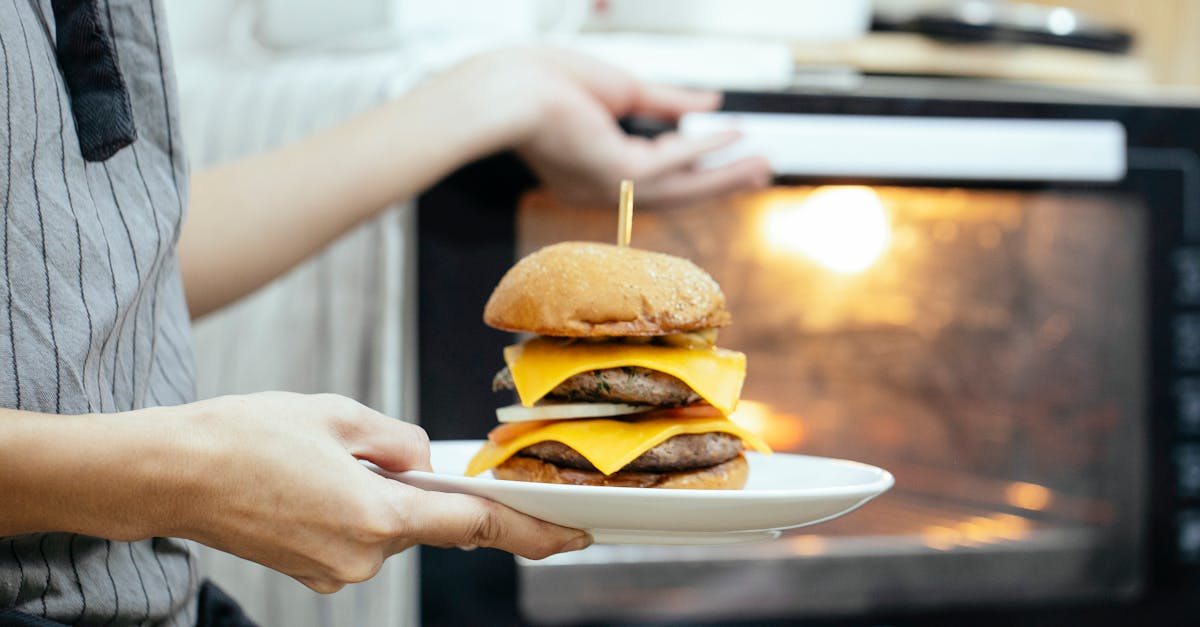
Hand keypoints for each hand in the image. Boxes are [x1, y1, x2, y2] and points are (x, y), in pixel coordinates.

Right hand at [169, 392, 589, 592]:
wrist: (170, 475)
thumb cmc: (244, 437)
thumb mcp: (338, 415)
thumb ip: (402, 441)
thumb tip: (425, 461)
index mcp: (377, 515)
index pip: (477, 525)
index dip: (533, 531)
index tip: (574, 535)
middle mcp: (363, 556)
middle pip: (426, 518)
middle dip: (414, 483)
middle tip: (363, 449)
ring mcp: (336, 571)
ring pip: (390, 525)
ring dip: (378, 492)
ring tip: (320, 461)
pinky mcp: (315, 572)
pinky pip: (359, 535)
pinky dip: (353, 508)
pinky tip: (310, 482)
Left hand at [465, 48, 770, 208]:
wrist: (506, 90)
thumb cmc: (539, 82)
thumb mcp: (620, 88)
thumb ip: (668, 101)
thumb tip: (709, 104)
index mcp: (592, 166)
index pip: (651, 174)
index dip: (692, 166)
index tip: (725, 155)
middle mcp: (601, 186)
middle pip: (673, 189)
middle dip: (718, 180)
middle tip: (758, 171)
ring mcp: (609, 186)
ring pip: (679, 187)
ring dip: (723, 176)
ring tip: (761, 165)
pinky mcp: (616, 175)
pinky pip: (672, 164)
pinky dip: (704, 150)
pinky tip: (732, 139)